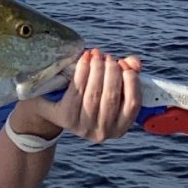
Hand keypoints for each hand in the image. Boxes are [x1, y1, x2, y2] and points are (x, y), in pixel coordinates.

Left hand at [24, 48, 141, 142]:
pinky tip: (84, 59)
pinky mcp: (66, 118)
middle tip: (108, 57)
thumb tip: (134, 62)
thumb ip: (126, 74)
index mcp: (119, 128)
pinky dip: (82, 71)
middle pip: (111, 97)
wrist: (53, 108)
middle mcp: (103, 132)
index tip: (124, 63)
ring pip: (94, 94)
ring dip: (97, 70)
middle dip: (112, 72)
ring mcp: (83, 127)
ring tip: (97, 55)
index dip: (131, 82)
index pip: (132, 104)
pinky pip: (77, 91)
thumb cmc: (88, 96)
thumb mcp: (109, 89)